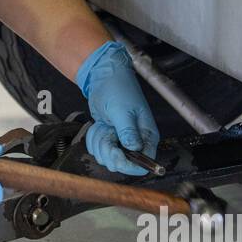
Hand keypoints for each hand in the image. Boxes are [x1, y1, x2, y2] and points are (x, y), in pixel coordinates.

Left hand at [77, 40, 160, 174]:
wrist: (103, 77)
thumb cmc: (118, 88)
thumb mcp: (122, 111)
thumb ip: (128, 133)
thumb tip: (134, 150)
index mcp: (147, 135)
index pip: (144, 163)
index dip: (129, 164)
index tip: (116, 154)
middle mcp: (136, 140)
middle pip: (122, 163)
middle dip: (109, 151)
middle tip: (106, 133)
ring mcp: (120, 140)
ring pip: (107, 157)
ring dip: (99, 142)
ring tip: (103, 126)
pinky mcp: (108, 137)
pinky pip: (98, 148)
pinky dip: (94, 138)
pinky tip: (98, 125)